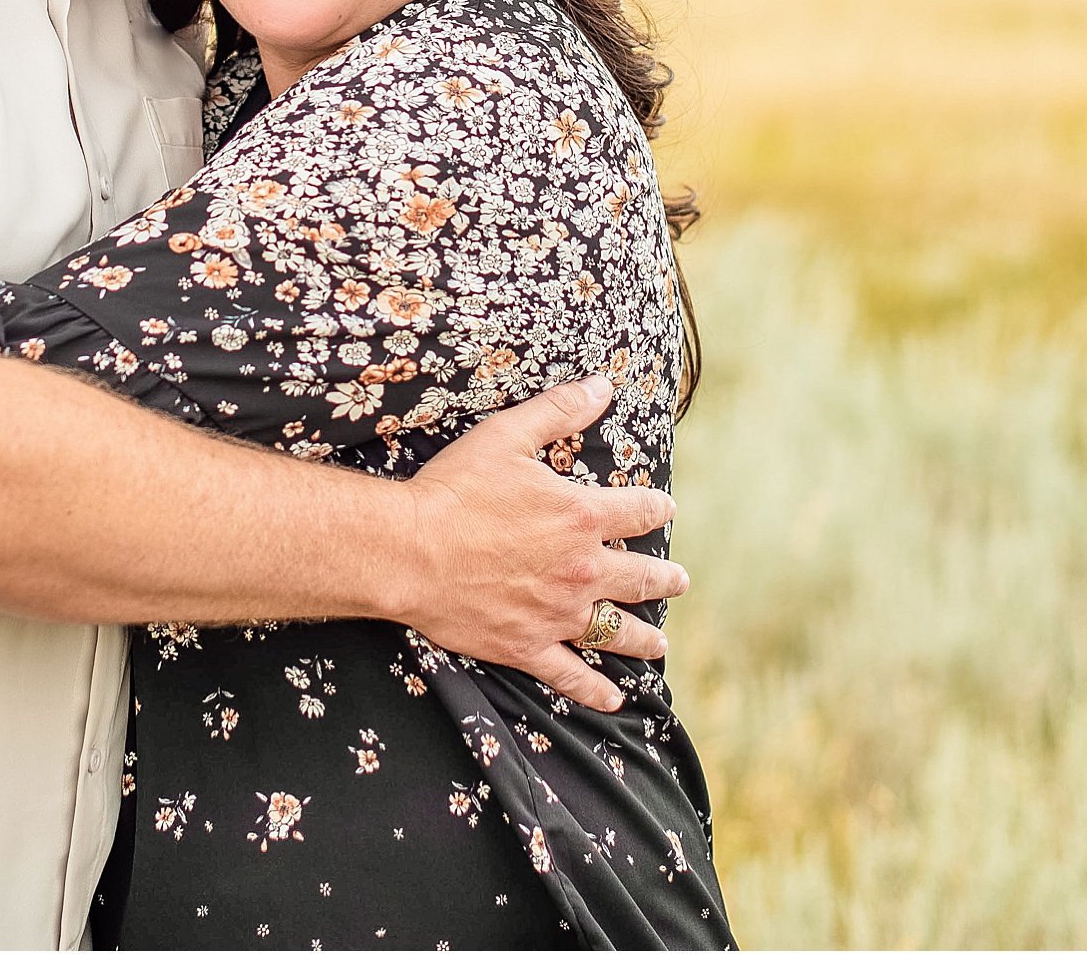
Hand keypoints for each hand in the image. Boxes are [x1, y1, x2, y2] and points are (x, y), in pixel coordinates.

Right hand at [395, 378, 687, 711]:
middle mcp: (582, 570)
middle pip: (641, 577)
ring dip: (644, 638)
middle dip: (664, 578)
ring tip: (660, 643)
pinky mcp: (527, 646)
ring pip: (617, 632)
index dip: (656, 507)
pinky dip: (595, 690)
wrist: (408, 550)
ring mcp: (558, 614)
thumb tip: (602, 386)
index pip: (639, 510)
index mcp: (582, 516)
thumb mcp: (507, 436)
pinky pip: (571, 674)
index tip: (664, 508)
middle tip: (678, 579)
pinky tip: (613, 698)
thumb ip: (558, 411)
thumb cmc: (454, 489)